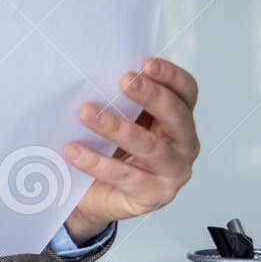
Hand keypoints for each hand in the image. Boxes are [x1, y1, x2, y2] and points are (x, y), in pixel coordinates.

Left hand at [62, 57, 199, 243]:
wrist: (95, 197)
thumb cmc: (112, 152)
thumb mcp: (121, 120)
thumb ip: (120, 100)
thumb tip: (94, 71)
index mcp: (179, 119)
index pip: (186, 92)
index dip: (171, 76)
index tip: (146, 63)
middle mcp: (184, 144)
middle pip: (176, 115)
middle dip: (151, 95)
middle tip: (124, 81)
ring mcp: (172, 172)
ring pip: (149, 146)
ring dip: (116, 127)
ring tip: (87, 113)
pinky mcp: (153, 195)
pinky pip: (124, 176)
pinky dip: (96, 162)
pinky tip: (74, 150)